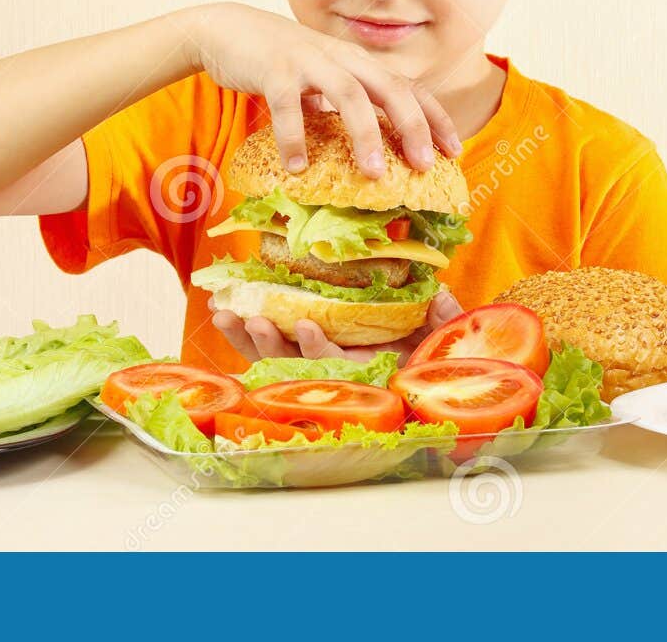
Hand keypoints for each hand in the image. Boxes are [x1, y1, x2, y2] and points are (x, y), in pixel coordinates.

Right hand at [178, 3, 460, 175]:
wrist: (229, 29)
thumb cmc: (282, 61)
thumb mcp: (323, 78)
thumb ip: (345, 104)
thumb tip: (369, 148)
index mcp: (358, 63)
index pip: (409, 87)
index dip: (434, 118)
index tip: (454, 151)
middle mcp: (341, 58)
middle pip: (390, 88)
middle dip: (412, 127)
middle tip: (424, 167)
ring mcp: (308, 61)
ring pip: (349, 94)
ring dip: (366, 134)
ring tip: (375, 173)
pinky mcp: (274, 69)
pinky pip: (288, 105)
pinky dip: (294, 137)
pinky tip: (297, 167)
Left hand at [210, 290, 463, 363]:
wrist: (424, 355)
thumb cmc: (430, 346)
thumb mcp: (440, 334)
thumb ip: (441, 320)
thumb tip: (440, 295)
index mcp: (367, 370)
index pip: (339, 365)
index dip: (321, 348)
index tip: (307, 325)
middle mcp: (336, 372)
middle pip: (296, 367)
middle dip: (272, 345)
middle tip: (255, 321)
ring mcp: (316, 362)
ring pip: (275, 358)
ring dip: (249, 339)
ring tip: (226, 315)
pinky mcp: (300, 349)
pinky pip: (267, 347)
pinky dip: (244, 333)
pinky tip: (224, 313)